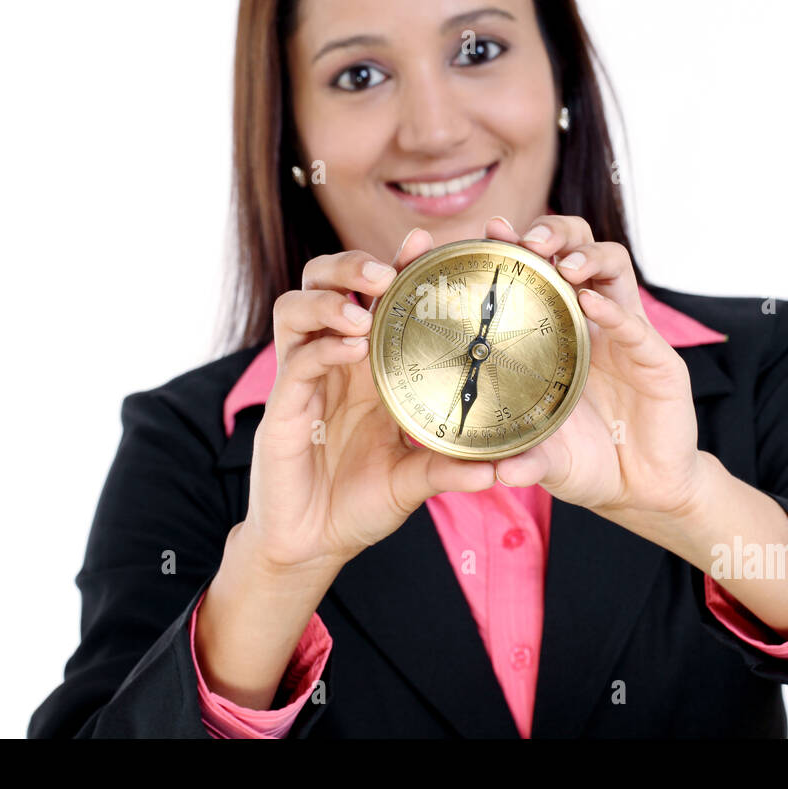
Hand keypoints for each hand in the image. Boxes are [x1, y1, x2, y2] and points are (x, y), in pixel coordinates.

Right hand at [230, 228, 496, 577]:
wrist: (311, 546)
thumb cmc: (359, 504)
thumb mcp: (414, 482)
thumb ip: (451, 469)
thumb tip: (506, 468)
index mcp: (364, 366)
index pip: (372, 297)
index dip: (395, 264)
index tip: (425, 241)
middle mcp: (331, 362)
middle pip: (323, 282)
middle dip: (351, 263)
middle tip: (386, 270)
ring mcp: (302, 381)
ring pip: (295, 307)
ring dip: (330, 298)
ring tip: (366, 309)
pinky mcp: (281, 409)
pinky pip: (295, 361)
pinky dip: (321, 346)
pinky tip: (352, 347)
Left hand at [486, 214, 708, 526]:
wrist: (641, 492)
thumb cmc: (588, 461)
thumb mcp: (544, 457)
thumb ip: (520, 457)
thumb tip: (488, 473)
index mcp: (560, 332)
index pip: (540, 269)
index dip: (518, 246)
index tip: (491, 232)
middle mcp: (594, 322)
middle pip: (579, 247)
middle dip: (555, 232)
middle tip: (528, 241)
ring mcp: (628, 335)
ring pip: (614, 265)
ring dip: (587, 255)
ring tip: (562, 266)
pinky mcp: (658, 359)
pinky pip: (636, 324)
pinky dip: (613, 310)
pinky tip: (591, 304)